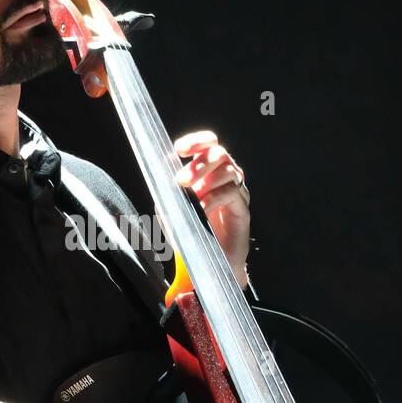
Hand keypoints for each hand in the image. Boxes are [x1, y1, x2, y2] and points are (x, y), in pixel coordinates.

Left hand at [172, 130, 251, 287]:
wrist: (208, 262)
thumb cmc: (191, 232)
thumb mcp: (172, 209)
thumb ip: (167, 192)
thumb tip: (159, 176)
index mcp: (209, 171)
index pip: (209, 144)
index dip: (197, 141)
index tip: (179, 149)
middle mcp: (225, 177)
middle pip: (219, 153)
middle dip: (199, 164)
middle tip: (181, 181)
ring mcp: (237, 192)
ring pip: (229, 171)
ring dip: (208, 181)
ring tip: (193, 197)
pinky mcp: (242, 210)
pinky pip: (232, 194)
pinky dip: (215, 198)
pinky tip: (202, 208)